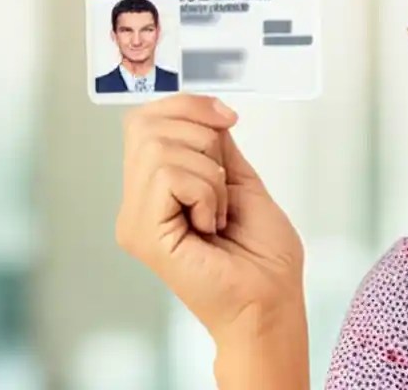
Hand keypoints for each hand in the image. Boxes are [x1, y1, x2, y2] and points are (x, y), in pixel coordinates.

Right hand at [115, 94, 305, 344]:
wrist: (271, 301)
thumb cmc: (263, 256)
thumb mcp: (239, 181)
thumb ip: (216, 147)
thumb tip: (204, 109)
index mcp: (153, 192)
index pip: (143, 122)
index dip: (187, 105)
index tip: (229, 118)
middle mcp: (135, 205)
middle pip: (145, 125)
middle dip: (200, 135)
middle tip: (224, 178)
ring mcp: (136, 221)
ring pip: (158, 148)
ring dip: (209, 172)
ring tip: (220, 212)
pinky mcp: (145, 235)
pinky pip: (169, 177)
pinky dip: (206, 192)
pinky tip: (213, 225)